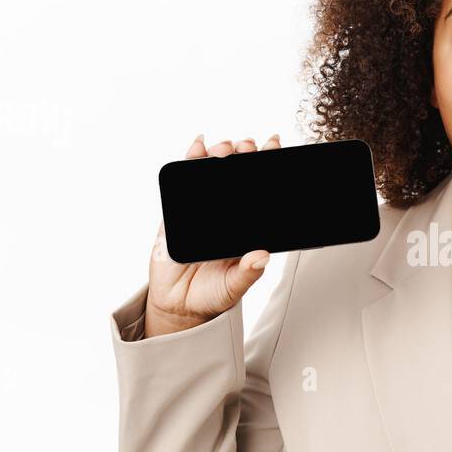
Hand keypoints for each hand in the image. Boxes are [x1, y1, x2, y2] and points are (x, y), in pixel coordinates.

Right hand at [143, 134, 281, 336]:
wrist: (178, 305)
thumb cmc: (212, 294)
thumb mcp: (234, 285)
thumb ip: (248, 272)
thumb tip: (262, 256)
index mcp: (245, 227)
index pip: (260, 191)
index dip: (267, 167)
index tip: (274, 146)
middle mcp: (226, 214)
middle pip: (237, 176)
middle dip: (244, 155)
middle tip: (248, 147)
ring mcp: (202, 210)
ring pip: (212, 173)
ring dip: (220, 153)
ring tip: (226, 147)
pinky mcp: (177, 211)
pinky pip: (184, 182)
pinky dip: (190, 160)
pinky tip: (198, 145)